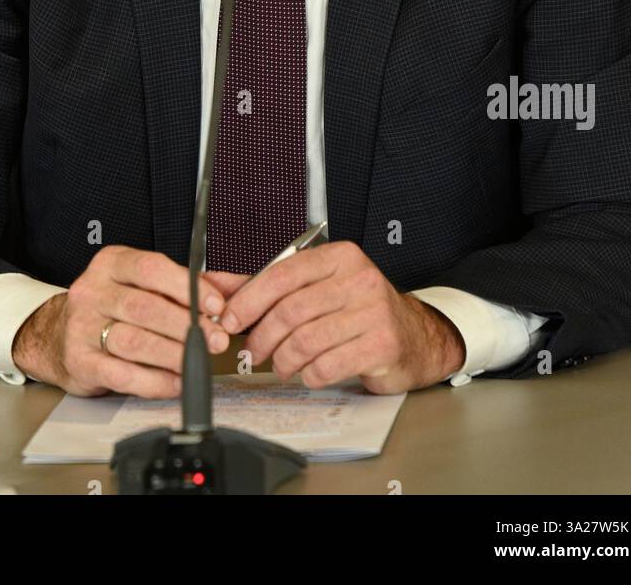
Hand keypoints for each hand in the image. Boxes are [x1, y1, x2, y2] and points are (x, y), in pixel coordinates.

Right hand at [11, 246, 230, 396]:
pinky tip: (174, 382)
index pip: (151, 268)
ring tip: (197, 361)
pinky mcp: (80, 361)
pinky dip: (153, 381)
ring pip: (133, 340)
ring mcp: (82, 326)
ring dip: (172, 354)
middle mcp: (94, 290)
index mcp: (112, 263)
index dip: (186, 286)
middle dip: (187, 325)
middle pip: (145, 307)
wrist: (56, 335)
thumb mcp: (143, 284)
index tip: (215, 304)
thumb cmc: (111, 307)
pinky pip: (121, 373)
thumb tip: (238, 286)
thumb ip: (190, 284)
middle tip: (216, 339)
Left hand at [209, 240, 465, 393]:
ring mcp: (373, 311)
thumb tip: (216, 285)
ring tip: (281, 365)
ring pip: (306, 340)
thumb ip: (268, 285)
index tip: (231, 319)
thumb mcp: (317, 288)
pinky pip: (328, 365)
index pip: (283, 273)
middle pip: (292, 310)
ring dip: (284, 359)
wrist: (414, 336)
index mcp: (339, 257)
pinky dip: (310, 374)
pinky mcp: (382, 345)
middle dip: (263, 336)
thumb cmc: (359, 311)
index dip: (250, 299)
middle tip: (253, 352)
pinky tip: (309, 373)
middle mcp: (359, 279)